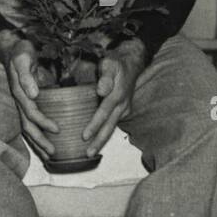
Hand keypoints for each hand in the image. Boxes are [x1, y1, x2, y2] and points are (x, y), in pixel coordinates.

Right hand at [0, 34, 58, 155]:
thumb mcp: (23, 58)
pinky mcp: (22, 102)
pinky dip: (35, 134)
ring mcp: (19, 102)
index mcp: (19, 91)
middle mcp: (18, 100)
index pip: (30, 112)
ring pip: (26, 127)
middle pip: (27, 125)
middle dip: (39, 140)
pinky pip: (28, 121)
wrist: (9, 47)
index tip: (57, 130)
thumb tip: (34, 94)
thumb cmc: (19, 51)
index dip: (43, 122)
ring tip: (49, 155)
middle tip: (53, 153)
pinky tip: (43, 142)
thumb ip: (26, 75)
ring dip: (37, 142)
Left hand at [81, 40, 144, 156]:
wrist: (132, 63)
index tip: (84, 136)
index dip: (94, 125)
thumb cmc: (116, 62)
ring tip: (90, 152)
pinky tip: (95, 139)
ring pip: (112, 127)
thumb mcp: (110, 63)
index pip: (103, 113)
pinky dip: (105, 131)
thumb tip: (101, 91)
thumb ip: (106, 77)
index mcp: (118, 95)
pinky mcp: (124, 110)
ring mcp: (124, 109)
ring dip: (102, 140)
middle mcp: (122, 105)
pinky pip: (113, 123)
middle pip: (110, 127)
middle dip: (99, 141)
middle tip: (88, 154)